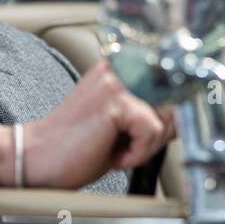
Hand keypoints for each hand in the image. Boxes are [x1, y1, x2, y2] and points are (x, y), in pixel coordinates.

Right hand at [0, 60, 175, 187]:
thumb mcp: (122, 123)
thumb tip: (187, 113)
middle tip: (131, 145)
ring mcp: (117, 80)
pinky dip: (138, 152)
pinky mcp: (115, 101)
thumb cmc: (77, 145)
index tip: (166, 128)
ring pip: (168, 114)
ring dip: (149, 142)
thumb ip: (152, 111)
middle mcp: (119, 65)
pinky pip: (153, 131)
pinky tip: (114, 155)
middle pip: (175, 97)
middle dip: (162, 130)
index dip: (174, 107)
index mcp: (120, 65)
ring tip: (119, 148)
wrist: (38, 158)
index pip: (171, 78)